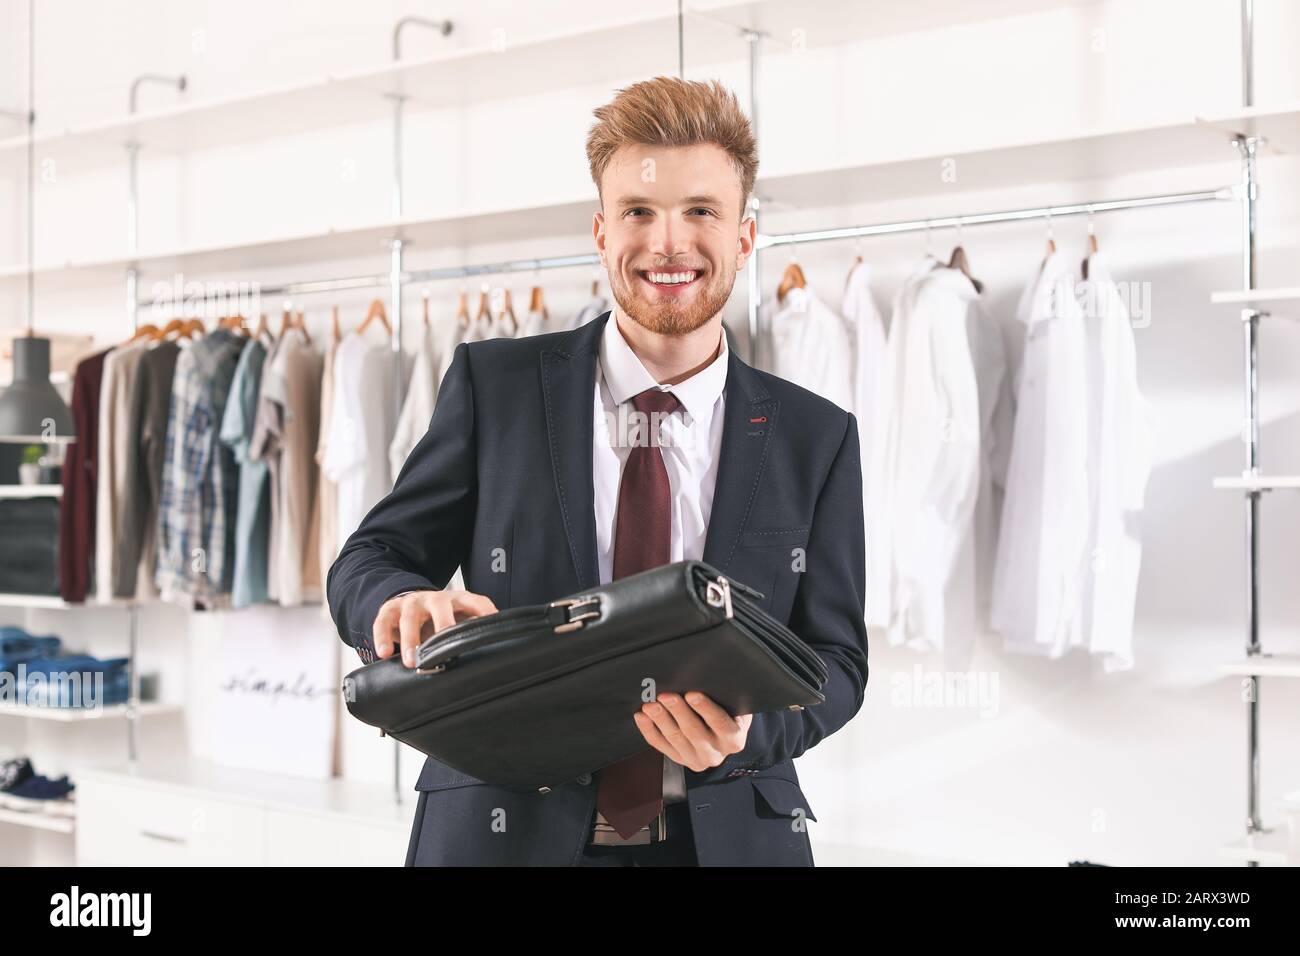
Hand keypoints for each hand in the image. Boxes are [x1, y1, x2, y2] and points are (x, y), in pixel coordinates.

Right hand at [372, 589, 497, 668]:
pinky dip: (382, 637)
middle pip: (439, 605)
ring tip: (411, 662)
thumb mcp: (458, 621)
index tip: (492, 624)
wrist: (408, 602)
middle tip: (444, 650)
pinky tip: (383, 653)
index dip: (484, 611)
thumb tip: (498, 650)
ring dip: (410, 639)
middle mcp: (434, 598)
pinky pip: (383, 622)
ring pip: (409, 617)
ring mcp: (411, 603)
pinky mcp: (390, 610)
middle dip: (442, 625)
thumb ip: (474, 631)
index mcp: (457, 600)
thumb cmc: (440, 618)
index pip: (475, 601)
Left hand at [633, 691, 751, 771]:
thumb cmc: (728, 714)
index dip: (705, 708)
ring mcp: (696, 759)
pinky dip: (649, 730)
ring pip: (674, 738)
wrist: (723, 737)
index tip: (691, 694)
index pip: (719, 722)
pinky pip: (660, 744)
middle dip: (678, 711)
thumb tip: (706, 678)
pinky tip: (642, 716)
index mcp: (733, 739)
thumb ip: (725, 698)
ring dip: (660, 720)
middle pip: (693, 731)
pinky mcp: (679, 759)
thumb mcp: (735, 708)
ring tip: (650, 705)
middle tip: (665, 696)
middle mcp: (715, 753)